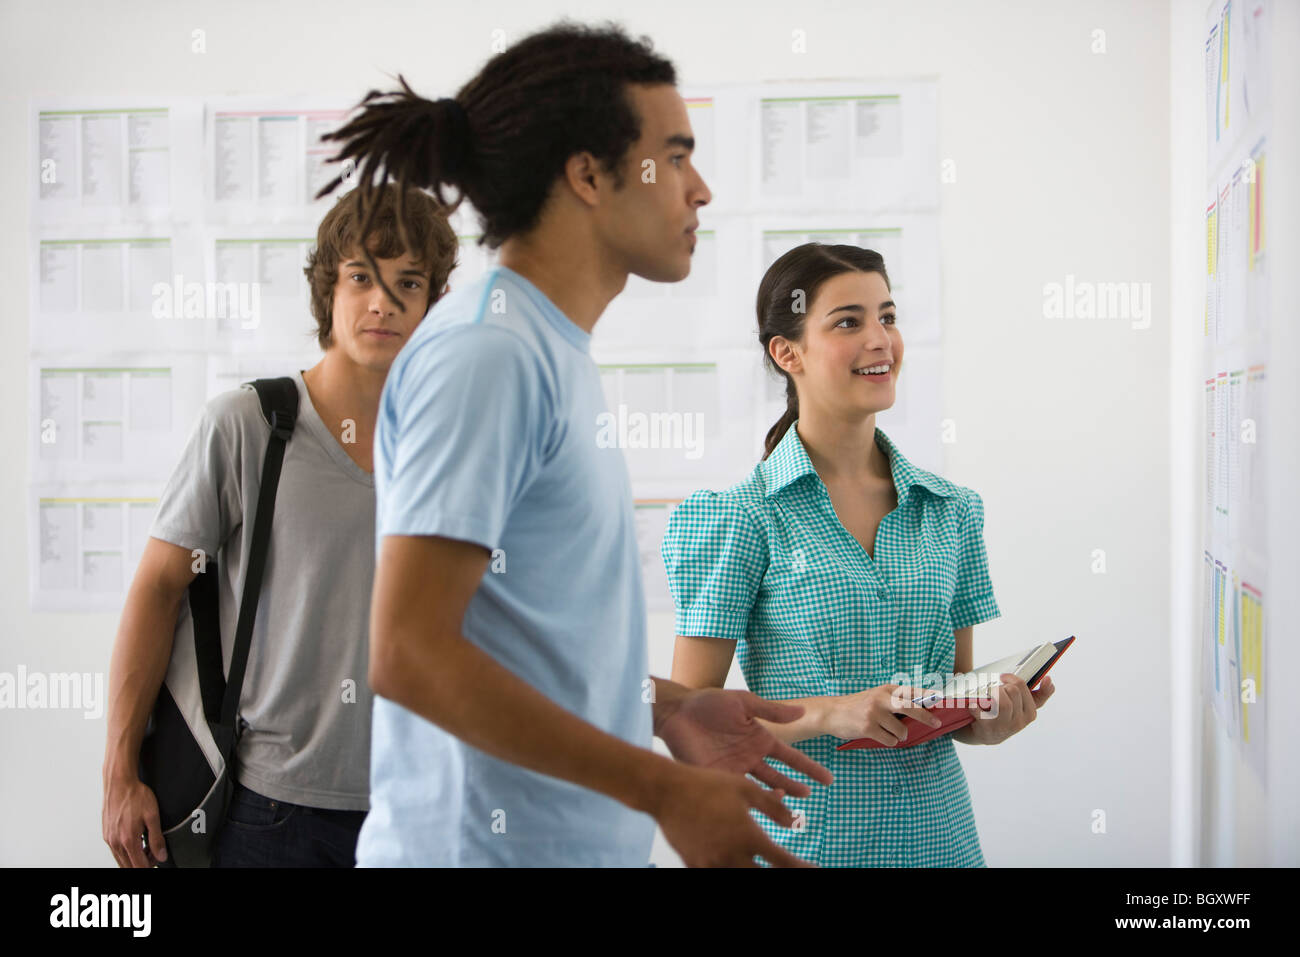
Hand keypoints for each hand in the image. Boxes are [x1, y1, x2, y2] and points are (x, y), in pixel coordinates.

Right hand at [102, 774, 166, 866]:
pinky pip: (116, 851)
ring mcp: (109, 839)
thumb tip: (161, 856)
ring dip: (134, 857)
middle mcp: (115, 842)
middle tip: (154, 851)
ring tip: (146, 844)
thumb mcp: (153, 816)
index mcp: (128, 840)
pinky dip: (126, 851)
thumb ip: (157, 839)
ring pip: (121, 860)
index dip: (150, 866)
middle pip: (128, 866)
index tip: (157, 859)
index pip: (138, 867)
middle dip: (143, 863)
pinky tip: (136, 840)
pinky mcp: (106, 834)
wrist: (119, 783)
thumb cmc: (135, 796)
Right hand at [653, 761, 813, 866]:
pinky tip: (733, 862)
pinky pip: (716, 873)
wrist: (665, 791)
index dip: (801, 868)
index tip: (815, 869)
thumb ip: (773, 806)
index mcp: (748, 836)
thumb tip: (795, 822)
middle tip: (785, 868)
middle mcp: (732, 855)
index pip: (782, 862)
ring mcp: (712, 864)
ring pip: (740, 877)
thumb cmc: (707, 784)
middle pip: (762, 876)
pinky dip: (727, 869)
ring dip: (753, 871)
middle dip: (778, 875)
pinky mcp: (694, 865)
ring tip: (759, 863)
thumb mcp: (744, 788)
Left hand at [656, 687, 832, 793]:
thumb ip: (772, 711)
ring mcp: (735, 769)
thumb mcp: (744, 702)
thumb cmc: (709, 702)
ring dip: (775, 797)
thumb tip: (803, 712)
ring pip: (761, 788)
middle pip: (779, 777)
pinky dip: (751, 799)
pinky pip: (738, 792)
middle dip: (795, 787)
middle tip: (809, 795)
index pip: (790, 757)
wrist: (677, 711)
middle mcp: (750, 757)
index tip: (828, 779)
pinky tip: (762, 802)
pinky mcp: (717, 777)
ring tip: (788, 803)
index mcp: (760, 738)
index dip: (809, 768)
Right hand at [823, 684, 942, 746]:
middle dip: (926, 717)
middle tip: (936, 723)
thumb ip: (894, 701)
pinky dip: (888, 741)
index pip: (911, 691)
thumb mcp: (876, 696)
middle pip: (910, 707)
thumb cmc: (856, 706)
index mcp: (885, 689)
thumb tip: (920, 712)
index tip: (942, 699)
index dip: (927, 696)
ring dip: (899, 735)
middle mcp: (880, 699)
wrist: (831, 712)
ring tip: (887, 731)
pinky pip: (889, 740)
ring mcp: (874, 713)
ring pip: (901, 730)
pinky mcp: (867, 727)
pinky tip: (878, 736)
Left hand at [960, 674, 1054, 744]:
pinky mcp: (988, 729)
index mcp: (1030, 713)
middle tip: (994, 689)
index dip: (1012, 678)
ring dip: (991, 694)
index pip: (1023, 687)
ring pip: (1002, 700)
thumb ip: (1040, 694)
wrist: (986, 735)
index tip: (1003, 676)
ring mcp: (1004, 726)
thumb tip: (1049, 679)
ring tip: (987, 696)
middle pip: (1012, 690)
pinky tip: (973, 706)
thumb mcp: (1024, 705)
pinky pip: (982, 711)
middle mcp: (1020, 722)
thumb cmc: (1006, 714)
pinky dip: (975, 706)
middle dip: (1001, 686)